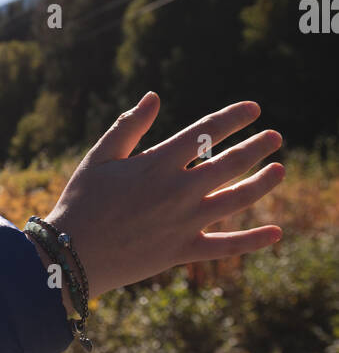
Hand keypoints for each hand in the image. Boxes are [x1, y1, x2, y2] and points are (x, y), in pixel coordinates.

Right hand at [35, 93, 282, 309]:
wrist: (71, 255)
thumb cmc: (81, 201)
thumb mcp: (99, 157)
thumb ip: (129, 127)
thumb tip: (153, 97)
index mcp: (157, 163)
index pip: (205, 132)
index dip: (232, 117)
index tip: (253, 109)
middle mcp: (177, 191)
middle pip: (229, 163)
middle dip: (257, 146)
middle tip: (276, 137)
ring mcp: (183, 223)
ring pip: (235, 199)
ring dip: (263, 183)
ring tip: (281, 169)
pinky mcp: (182, 251)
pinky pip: (225, 246)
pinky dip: (252, 241)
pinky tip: (277, 232)